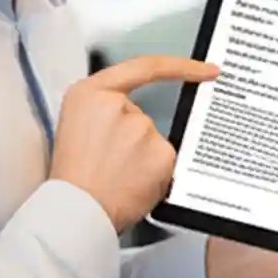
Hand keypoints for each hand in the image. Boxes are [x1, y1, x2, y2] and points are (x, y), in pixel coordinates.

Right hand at [51, 55, 217, 231]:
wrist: (76, 210)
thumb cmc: (70, 177)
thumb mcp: (74, 126)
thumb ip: (104, 113)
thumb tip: (130, 120)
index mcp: (90, 93)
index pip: (145, 67)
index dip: (182, 67)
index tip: (207, 70)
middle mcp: (118, 104)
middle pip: (141, 116)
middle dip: (131, 141)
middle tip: (107, 166)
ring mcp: (143, 127)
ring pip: (153, 142)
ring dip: (141, 159)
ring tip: (113, 178)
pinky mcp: (161, 151)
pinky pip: (164, 162)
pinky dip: (153, 175)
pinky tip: (131, 185)